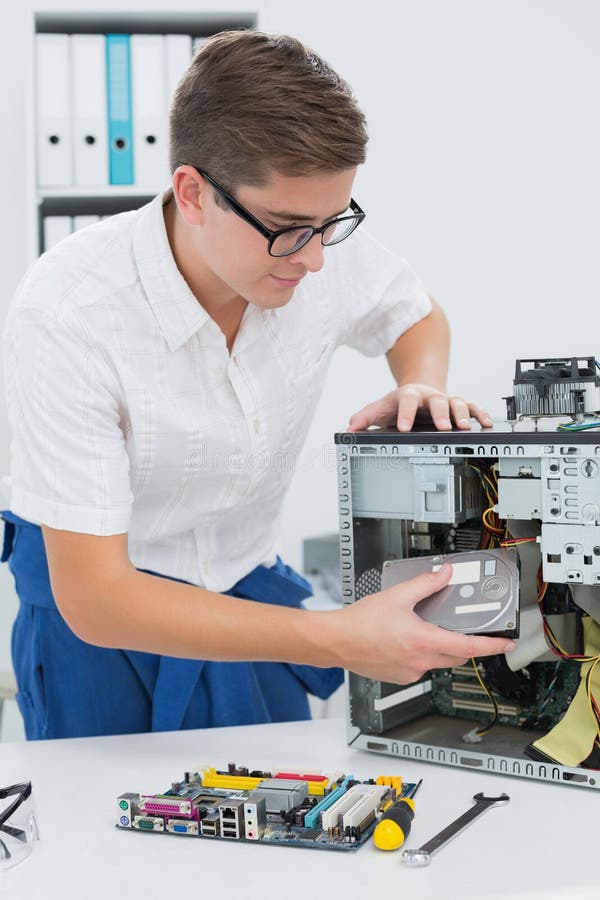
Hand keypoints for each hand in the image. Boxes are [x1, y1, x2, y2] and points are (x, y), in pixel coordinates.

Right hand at [330, 564, 514, 683]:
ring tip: (427, 631)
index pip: (469, 647)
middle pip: (457, 656)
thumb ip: (425, 584)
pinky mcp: (399, 676)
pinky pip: (420, 667)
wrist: (336, 640)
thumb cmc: (360, 622)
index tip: (506, 645)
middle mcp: (420, 660)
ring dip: (441, 649)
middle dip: (466, 645)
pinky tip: (406, 641)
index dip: (492, 646)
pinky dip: (422, 654)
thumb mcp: (397, 596)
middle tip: (468, 633)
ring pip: (438, 662)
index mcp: (424, 640)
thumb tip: (444, 574)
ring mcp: (410, 671)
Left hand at [347, 383, 492, 431]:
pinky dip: (481, 413)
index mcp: (408, 395)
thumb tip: (349, 428)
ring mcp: (446, 400)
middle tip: (443, 427)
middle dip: (440, 413)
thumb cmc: (399, 403)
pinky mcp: (459, 406)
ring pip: (458, 402)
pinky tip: (486, 423)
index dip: (404, 413)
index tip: (403, 427)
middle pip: (437, 400)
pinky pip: (474, 407)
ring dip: (463, 413)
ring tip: (465, 426)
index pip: (406, 400)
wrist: (418, 390)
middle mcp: (429, 396)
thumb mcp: (381, 409)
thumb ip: (365, 417)